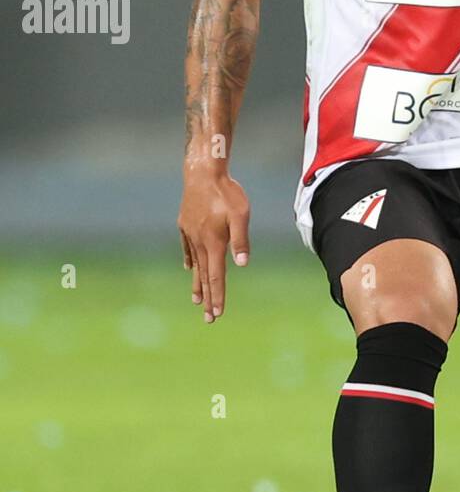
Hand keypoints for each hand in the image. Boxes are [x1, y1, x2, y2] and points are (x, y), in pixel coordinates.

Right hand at [177, 173, 250, 320]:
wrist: (202, 172)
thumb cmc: (226, 192)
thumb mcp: (240, 214)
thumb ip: (241, 239)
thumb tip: (242, 263)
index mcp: (214, 243)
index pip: (216, 276)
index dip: (218, 295)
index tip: (218, 313)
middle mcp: (200, 242)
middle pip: (204, 276)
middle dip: (207, 299)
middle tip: (208, 319)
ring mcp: (190, 234)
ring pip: (194, 265)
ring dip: (197, 284)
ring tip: (196, 301)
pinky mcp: (185, 224)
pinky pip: (187, 248)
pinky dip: (189, 261)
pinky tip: (188, 269)